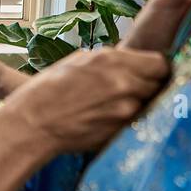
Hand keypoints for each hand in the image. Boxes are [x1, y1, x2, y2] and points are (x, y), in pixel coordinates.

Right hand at [7, 45, 170, 154]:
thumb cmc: (47, 90)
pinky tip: (108, 118)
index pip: (159, 63)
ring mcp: (124, 109)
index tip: (148, 72)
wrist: (32, 123)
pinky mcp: (120, 130)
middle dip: (148, 85)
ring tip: (115, 105)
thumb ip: (110, 61)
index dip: (155, 68)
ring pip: (149, 104)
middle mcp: (124, 83)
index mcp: (112, 60)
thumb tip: (131, 63)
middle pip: (158, 84)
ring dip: (139, 104)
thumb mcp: (78, 61)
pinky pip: (136, 122)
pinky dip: (128, 120)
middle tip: (131, 89)